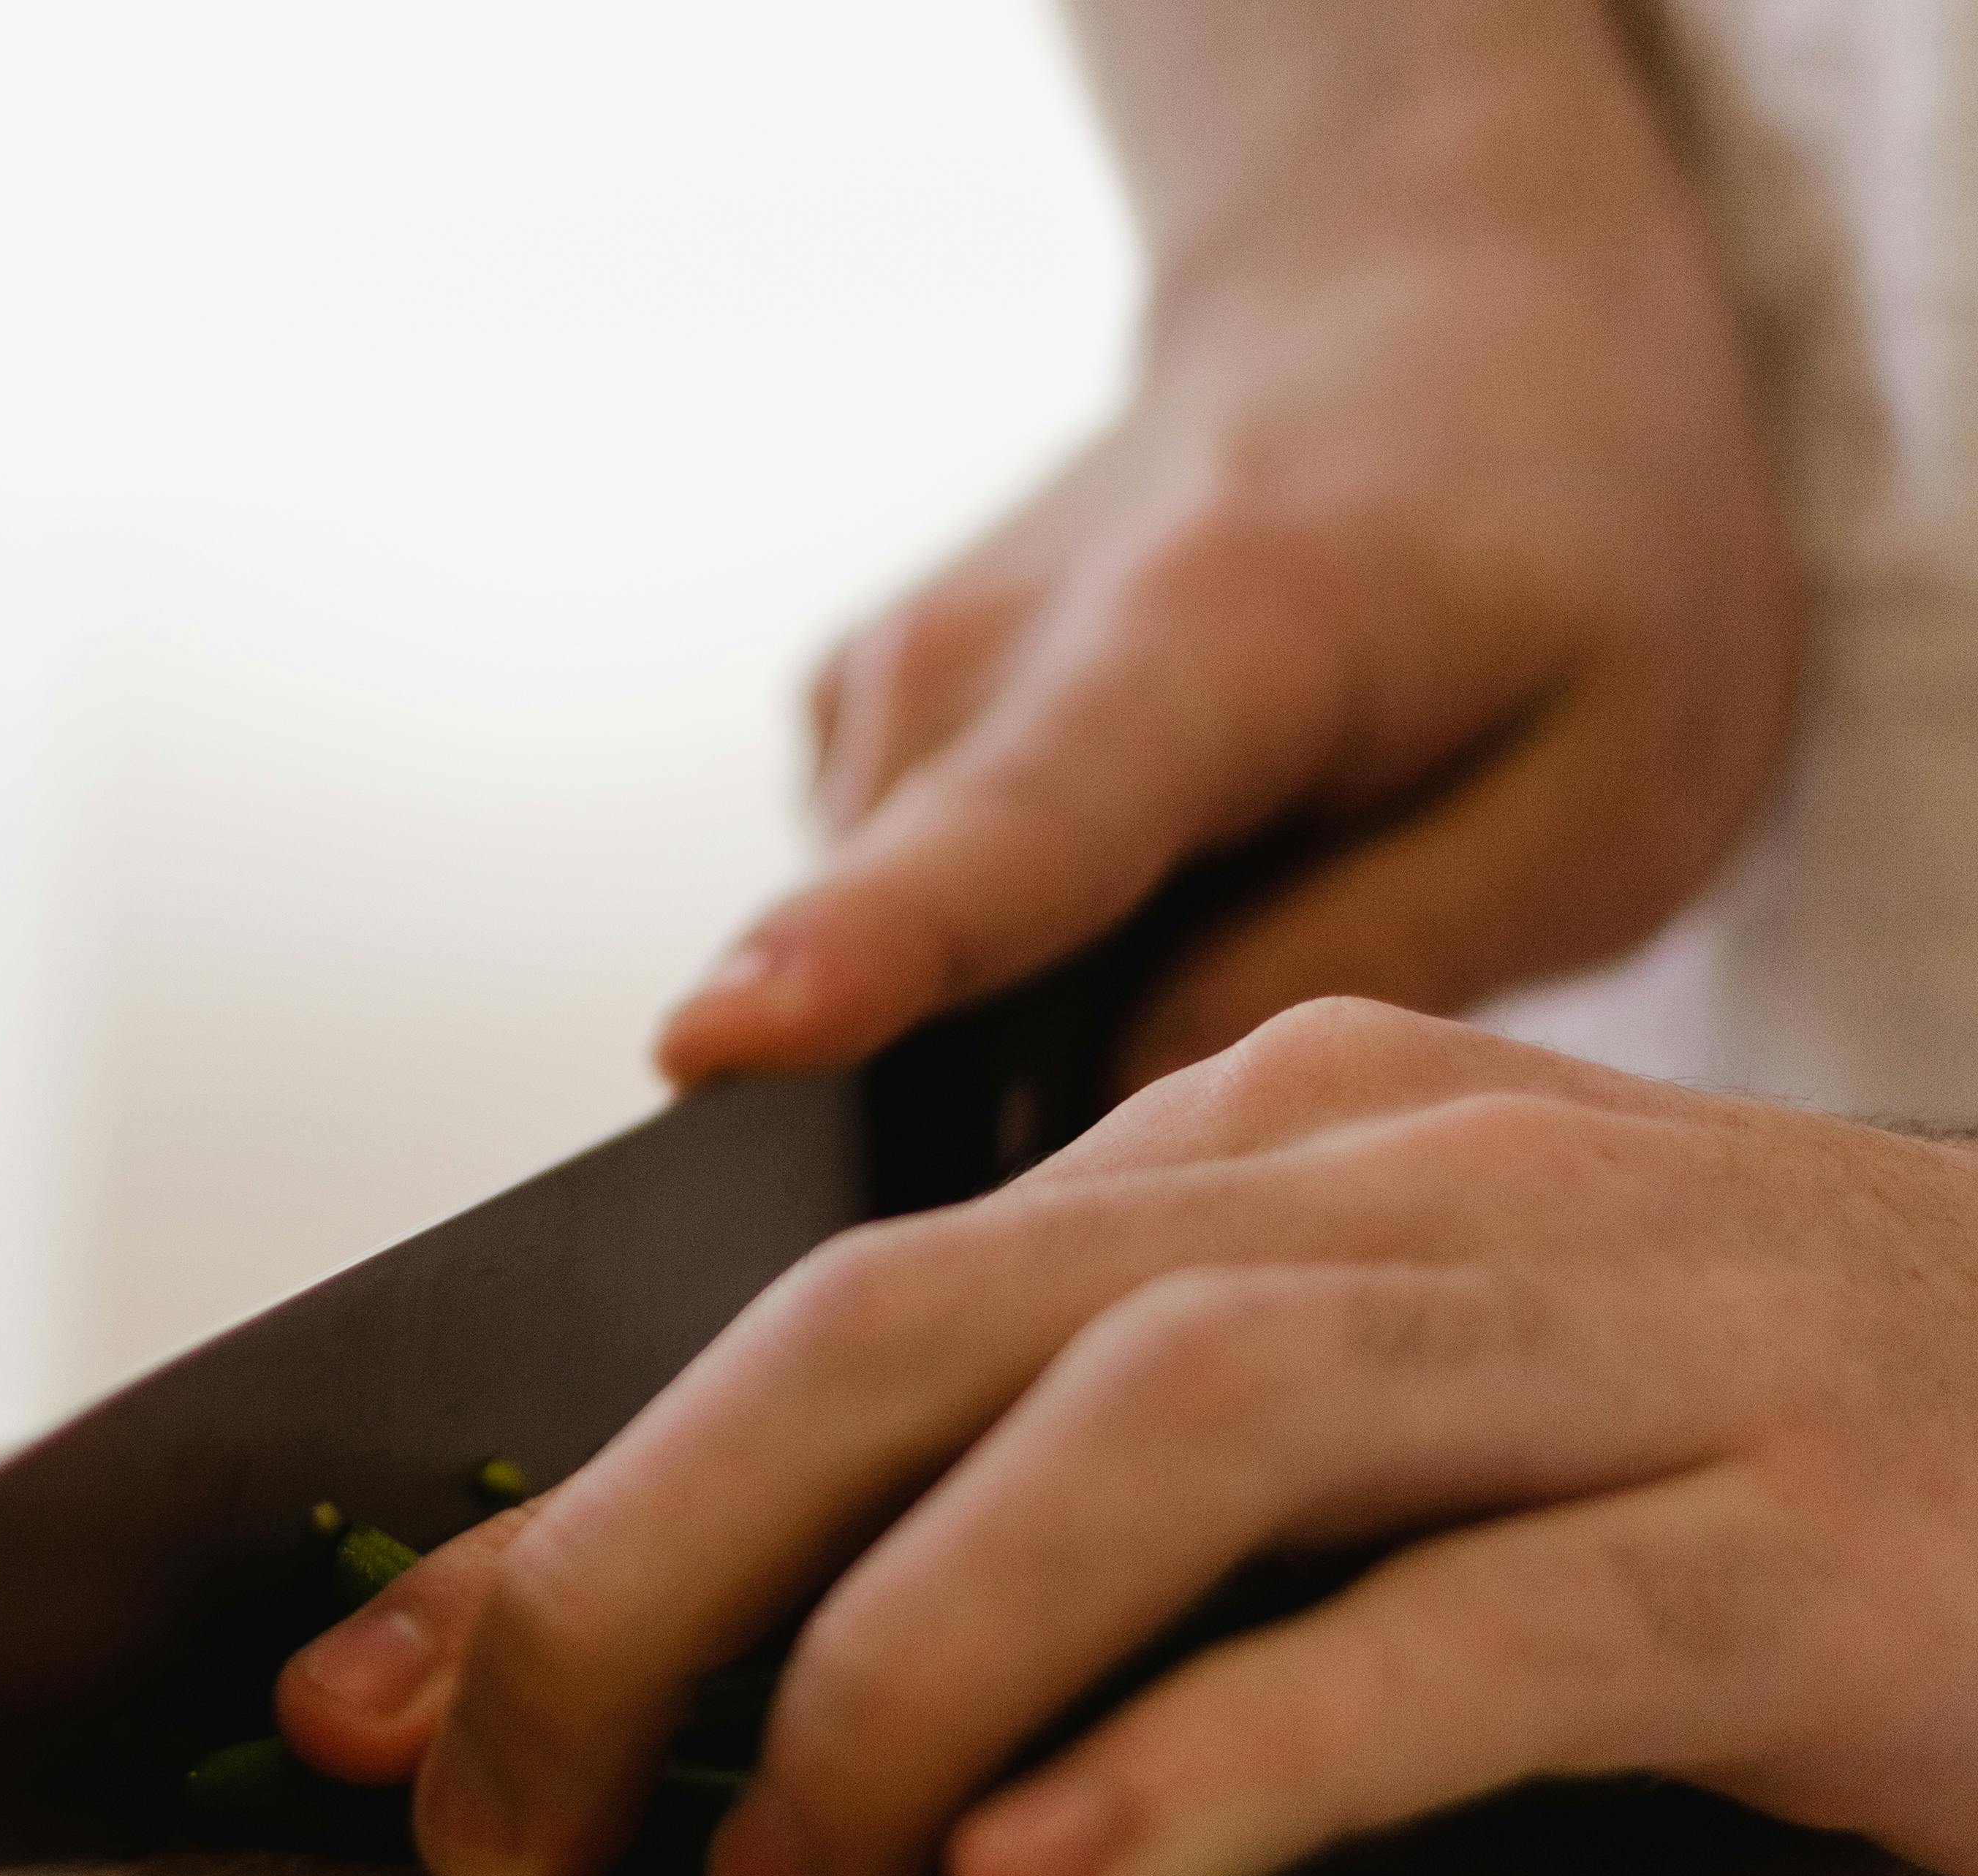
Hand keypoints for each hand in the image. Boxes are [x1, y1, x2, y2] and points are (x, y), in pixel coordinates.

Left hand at [277, 1001, 1977, 1875]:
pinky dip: (1223, 1757)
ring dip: (907, 1667)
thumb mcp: (1341, 1418)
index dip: (586, 1504)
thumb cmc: (1694, 1448)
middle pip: (926, 1325)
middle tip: (483, 1805)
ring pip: (1173, 1432)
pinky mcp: (1798, 1542)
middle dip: (648, 1566)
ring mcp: (1613, 1341)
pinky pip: (1465, 1634)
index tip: (376, 1695)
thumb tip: (700, 1640)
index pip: (838, 1302)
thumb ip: (1056, 1470)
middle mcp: (1407, 1187)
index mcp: (1265, 1138)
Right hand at [655, 11, 1797, 1091]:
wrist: (1422, 310)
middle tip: (1207, 1110)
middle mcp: (979, 646)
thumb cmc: (1565, 566)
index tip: (711, 1047)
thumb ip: (1378, 960)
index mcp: (1208, 632)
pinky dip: (1002, 960)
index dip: (858, 957)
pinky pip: (889, 928)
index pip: (1006, 832)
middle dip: (982, 1117)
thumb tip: (1113, 1124)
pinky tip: (1151, 872)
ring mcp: (881, 680)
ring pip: (893, 971)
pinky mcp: (842, 723)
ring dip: (1026, 1033)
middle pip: (901, 967)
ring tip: (1233, 920)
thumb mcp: (1605, 787)